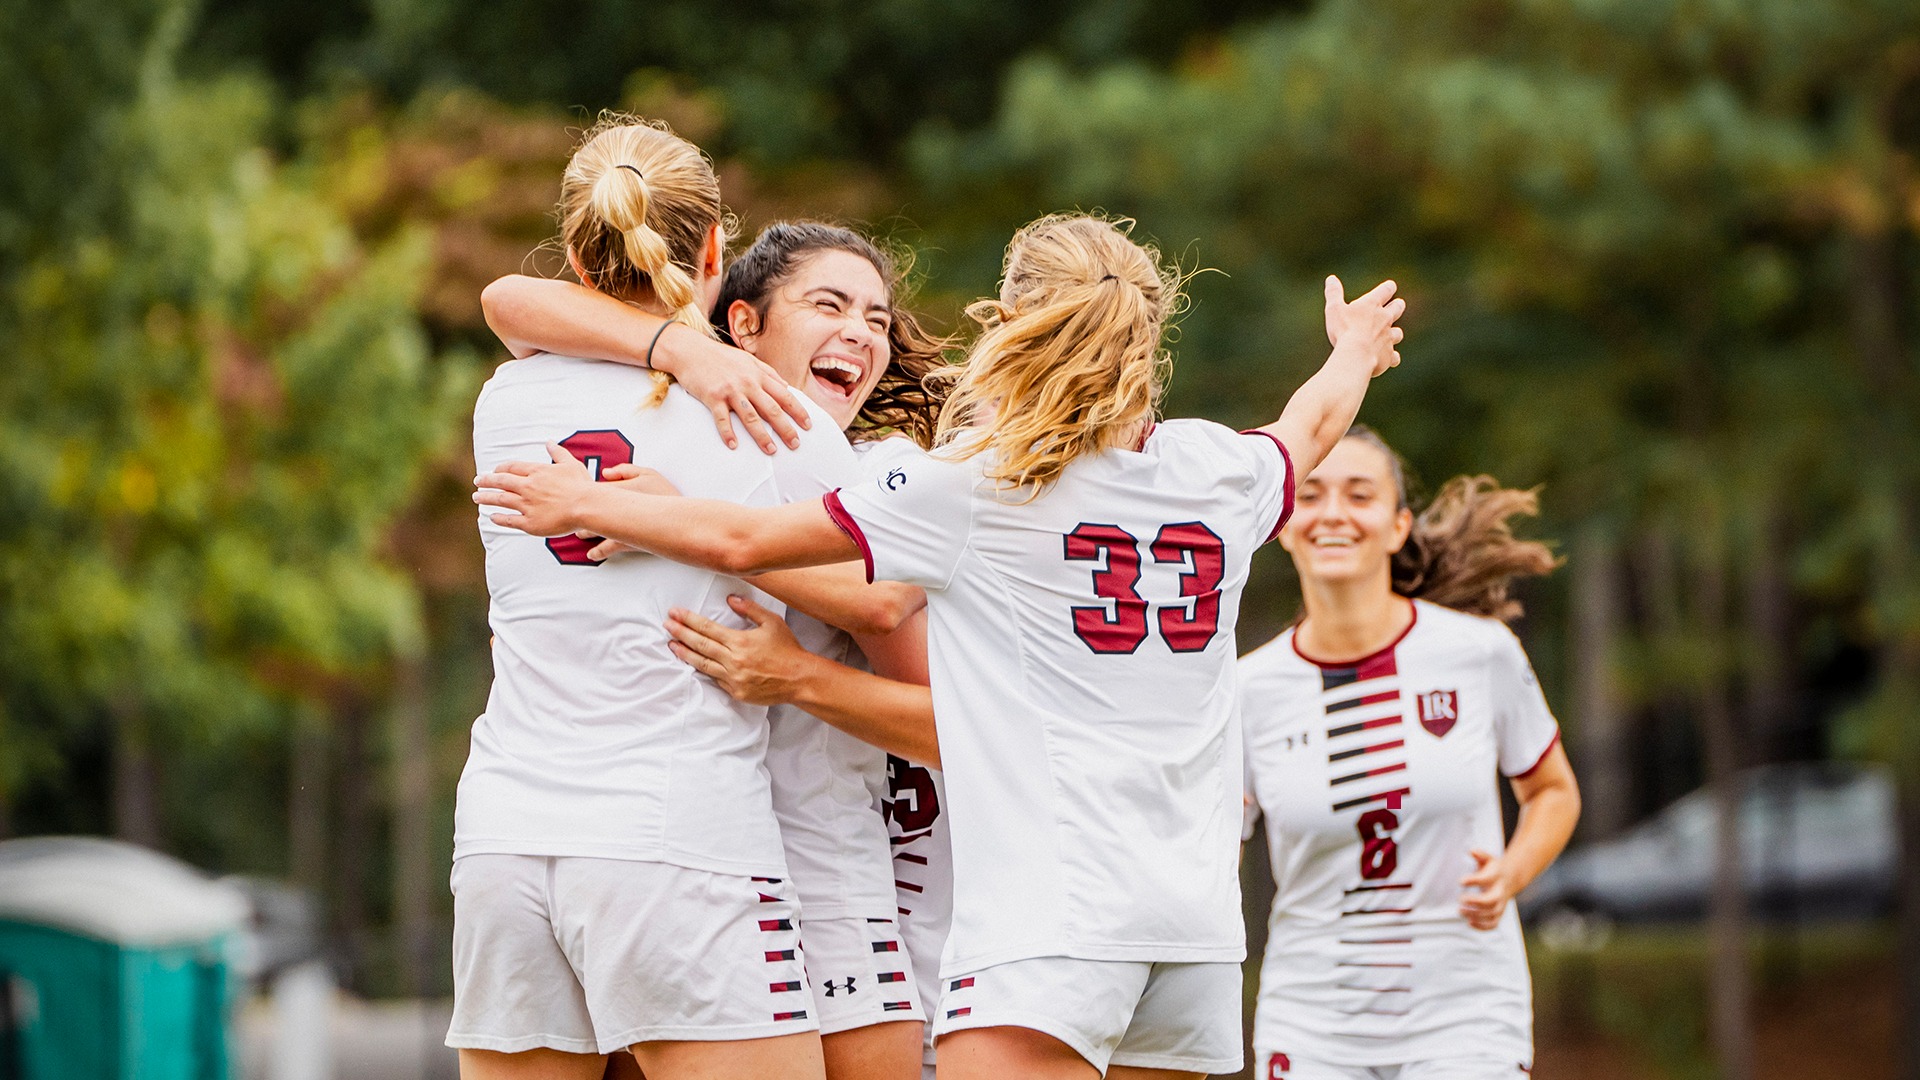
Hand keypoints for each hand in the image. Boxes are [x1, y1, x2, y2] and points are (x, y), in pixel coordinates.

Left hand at [473, 442, 597, 535]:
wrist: (586, 506)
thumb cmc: (581, 485)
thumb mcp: (570, 464)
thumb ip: (558, 453)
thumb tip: (549, 442)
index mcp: (537, 472)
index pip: (512, 468)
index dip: (501, 469)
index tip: (494, 471)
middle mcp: (528, 487)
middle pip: (501, 482)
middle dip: (487, 481)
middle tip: (477, 481)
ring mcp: (527, 505)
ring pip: (501, 500)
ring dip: (486, 498)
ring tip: (476, 497)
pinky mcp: (530, 523)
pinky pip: (510, 520)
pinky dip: (499, 518)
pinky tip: (491, 517)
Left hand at [574, 464, 682, 558]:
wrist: (682, 518)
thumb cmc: (666, 494)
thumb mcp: (649, 473)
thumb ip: (625, 470)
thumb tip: (605, 473)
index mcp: (618, 490)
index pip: (592, 490)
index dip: (583, 491)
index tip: (578, 493)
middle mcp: (615, 510)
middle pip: (588, 510)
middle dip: (579, 512)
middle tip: (572, 513)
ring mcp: (620, 528)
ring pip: (594, 529)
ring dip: (584, 530)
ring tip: (579, 533)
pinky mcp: (628, 541)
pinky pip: (609, 548)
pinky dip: (599, 551)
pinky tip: (591, 554)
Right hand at [652, 327, 811, 453]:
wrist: (690, 350)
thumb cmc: (720, 356)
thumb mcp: (748, 360)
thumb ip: (768, 373)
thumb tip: (786, 386)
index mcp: (758, 375)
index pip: (784, 395)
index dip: (798, 411)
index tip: (808, 425)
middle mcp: (747, 383)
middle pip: (772, 409)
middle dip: (786, 428)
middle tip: (795, 444)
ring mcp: (730, 390)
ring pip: (750, 416)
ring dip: (762, 436)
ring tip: (771, 451)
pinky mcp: (712, 397)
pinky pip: (722, 418)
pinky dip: (728, 433)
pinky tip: (733, 445)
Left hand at [666, 595, 812, 705]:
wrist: (800, 679)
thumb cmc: (788, 649)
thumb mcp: (772, 622)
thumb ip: (750, 609)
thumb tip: (731, 599)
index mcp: (740, 641)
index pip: (707, 628)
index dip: (689, 620)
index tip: (675, 613)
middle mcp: (733, 660)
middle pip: (700, 645)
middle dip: (680, 633)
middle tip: (666, 625)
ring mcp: (733, 678)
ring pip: (702, 664)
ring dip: (685, 653)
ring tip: (671, 645)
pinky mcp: (736, 692)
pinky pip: (716, 680)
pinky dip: (704, 670)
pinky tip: (695, 663)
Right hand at [1324, 276, 1405, 376]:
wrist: (1356, 356)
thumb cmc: (1344, 330)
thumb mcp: (1334, 309)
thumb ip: (1333, 293)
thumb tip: (1331, 278)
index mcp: (1372, 305)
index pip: (1386, 290)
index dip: (1388, 288)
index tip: (1390, 287)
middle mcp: (1385, 319)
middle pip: (1397, 308)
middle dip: (1397, 306)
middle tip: (1398, 305)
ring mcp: (1388, 338)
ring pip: (1398, 333)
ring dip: (1394, 333)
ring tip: (1390, 335)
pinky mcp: (1388, 355)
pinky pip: (1394, 356)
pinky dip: (1392, 357)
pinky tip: (1389, 358)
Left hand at [1459, 848, 1514, 930]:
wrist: (1512, 878)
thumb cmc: (1494, 868)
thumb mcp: (1488, 858)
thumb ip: (1480, 855)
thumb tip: (1471, 851)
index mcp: (1497, 877)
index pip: (1486, 879)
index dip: (1474, 881)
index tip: (1461, 881)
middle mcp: (1500, 892)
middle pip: (1491, 901)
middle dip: (1475, 902)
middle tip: (1461, 899)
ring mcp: (1501, 904)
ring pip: (1492, 914)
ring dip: (1476, 915)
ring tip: (1460, 911)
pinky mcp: (1499, 913)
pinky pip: (1494, 924)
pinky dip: (1482, 927)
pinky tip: (1469, 922)